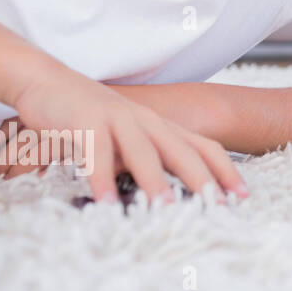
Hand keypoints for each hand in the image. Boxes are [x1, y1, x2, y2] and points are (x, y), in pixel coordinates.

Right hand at [3, 66, 246, 201]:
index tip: (243, 197)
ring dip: (156, 181)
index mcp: (161, 126)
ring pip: (144, 151)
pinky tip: (105, 202)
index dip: (226, 170)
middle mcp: (147, 121)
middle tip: (217, 208)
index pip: (204, 147)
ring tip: (165, 209)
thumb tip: (169, 197)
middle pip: (183, 150)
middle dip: (203, 179)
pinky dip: (102, 177)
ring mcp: (118, 119)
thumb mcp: (127, 138)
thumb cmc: (93, 117)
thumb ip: (147, 162)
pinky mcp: (86, 121)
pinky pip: (97, 152)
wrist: (49, 81)